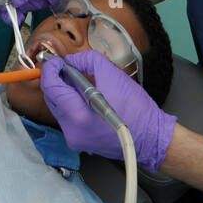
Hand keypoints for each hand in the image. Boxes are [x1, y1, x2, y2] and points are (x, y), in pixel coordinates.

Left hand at [40, 50, 176, 170]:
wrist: (151, 137)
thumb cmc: (137, 109)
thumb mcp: (112, 74)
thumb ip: (87, 61)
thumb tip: (71, 61)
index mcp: (78, 115)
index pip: (51, 87)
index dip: (51, 70)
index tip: (56, 61)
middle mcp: (72, 130)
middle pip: (51, 98)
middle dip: (56, 80)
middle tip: (65, 67)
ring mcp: (75, 139)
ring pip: (58, 108)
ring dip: (64, 92)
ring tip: (78, 80)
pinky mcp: (80, 142)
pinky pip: (67, 118)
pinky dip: (71, 104)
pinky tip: (83, 96)